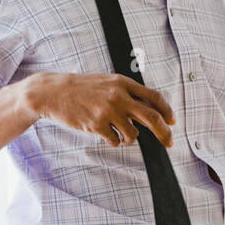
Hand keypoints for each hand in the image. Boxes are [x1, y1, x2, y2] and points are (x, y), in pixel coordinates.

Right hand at [22, 72, 174, 147]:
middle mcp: (118, 96)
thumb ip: (125, 92)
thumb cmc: (79, 88)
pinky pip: (115, 140)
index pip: (154, 97)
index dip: (167, 111)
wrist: (52, 92)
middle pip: (152, 117)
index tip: (172, 122)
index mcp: (122, 83)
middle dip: (164, 133)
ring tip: (120, 136)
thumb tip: (146, 109)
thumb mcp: (105, 83)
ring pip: (133, 133)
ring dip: (130, 139)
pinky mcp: (96, 124)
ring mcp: (107, 111)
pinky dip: (114, 141)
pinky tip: (106, 135)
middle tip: (169, 142)